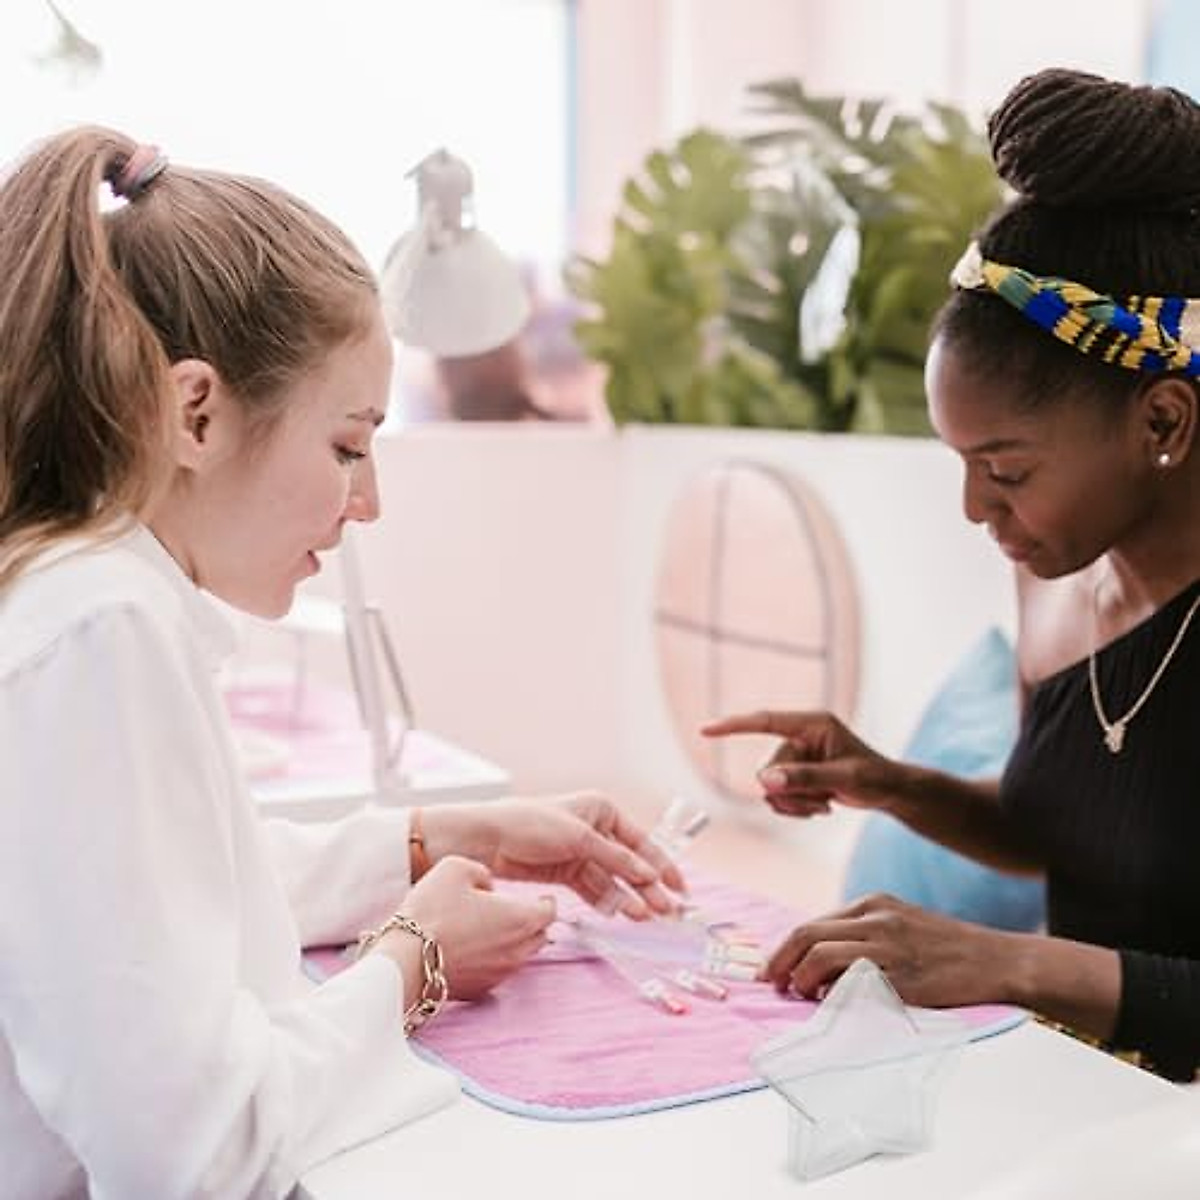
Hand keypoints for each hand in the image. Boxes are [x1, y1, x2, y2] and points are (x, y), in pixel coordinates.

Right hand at [400, 855, 555, 999]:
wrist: (405, 960)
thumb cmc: (432, 911)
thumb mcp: (455, 868)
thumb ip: (482, 872)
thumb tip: (488, 887)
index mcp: (519, 919)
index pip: (549, 911)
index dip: (546, 902)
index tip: (541, 897)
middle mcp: (516, 951)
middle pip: (539, 936)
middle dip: (533, 923)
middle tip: (518, 912)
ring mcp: (499, 974)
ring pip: (520, 956)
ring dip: (514, 942)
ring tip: (492, 929)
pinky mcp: (480, 990)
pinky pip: (498, 972)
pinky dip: (494, 960)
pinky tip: (474, 950)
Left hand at [485, 792, 686, 918]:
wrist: (489, 839)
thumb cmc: (532, 824)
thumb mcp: (579, 838)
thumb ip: (617, 859)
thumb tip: (649, 875)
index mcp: (602, 809)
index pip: (641, 841)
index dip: (662, 865)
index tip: (680, 887)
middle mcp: (595, 829)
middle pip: (629, 863)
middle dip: (649, 887)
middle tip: (668, 911)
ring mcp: (581, 852)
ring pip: (613, 879)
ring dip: (629, 897)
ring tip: (646, 918)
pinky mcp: (566, 871)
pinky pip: (594, 888)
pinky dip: (607, 901)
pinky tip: (622, 914)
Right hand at [701, 710, 903, 817]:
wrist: (890, 791)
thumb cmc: (875, 778)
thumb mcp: (843, 779)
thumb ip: (803, 778)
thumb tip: (763, 780)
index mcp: (812, 724)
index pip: (765, 721)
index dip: (734, 725)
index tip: (706, 730)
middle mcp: (802, 736)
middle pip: (769, 766)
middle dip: (790, 791)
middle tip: (820, 803)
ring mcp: (799, 755)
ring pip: (772, 785)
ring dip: (794, 802)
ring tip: (824, 805)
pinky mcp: (799, 773)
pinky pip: (779, 794)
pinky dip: (796, 807)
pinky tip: (821, 807)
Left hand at [764, 893, 1015, 1006]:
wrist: (999, 961)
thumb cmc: (948, 949)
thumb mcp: (902, 923)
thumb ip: (864, 934)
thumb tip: (819, 962)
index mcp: (874, 904)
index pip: (813, 924)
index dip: (784, 949)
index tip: (771, 971)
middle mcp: (877, 919)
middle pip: (807, 934)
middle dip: (779, 961)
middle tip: (769, 984)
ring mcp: (890, 947)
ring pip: (822, 954)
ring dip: (801, 978)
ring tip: (798, 995)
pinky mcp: (903, 976)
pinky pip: (854, 982)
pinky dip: (833, 993)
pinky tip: (830, 1004)